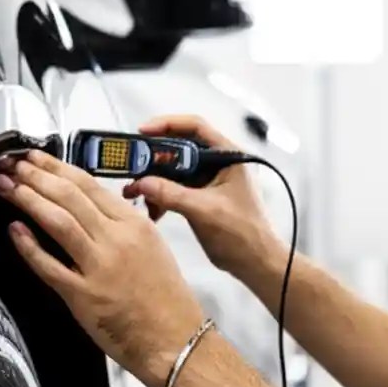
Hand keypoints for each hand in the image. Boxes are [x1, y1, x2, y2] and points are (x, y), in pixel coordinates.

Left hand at [0, 150, 205, 386]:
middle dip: (37, 176)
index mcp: (135, 224)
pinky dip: (28, 247)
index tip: (37, 158)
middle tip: (14, 164)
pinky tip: (14, 230)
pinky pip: (49, 266)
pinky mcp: (83, 296)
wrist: (175, 339)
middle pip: (70, 196)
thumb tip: (92, 208)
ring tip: (7, 186)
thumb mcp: (153, 247)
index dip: (58, 167)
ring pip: (58, 222)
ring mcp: (99, 267)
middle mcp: (116, 240)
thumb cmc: (166, 297)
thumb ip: (123, 225)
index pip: (90, 185)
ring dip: (29, 200)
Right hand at [122, 115, 281, 278]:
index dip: (167, 124)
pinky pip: (175, 189)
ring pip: (174, 170)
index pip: (196, 127)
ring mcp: (209, 181)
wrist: (255, 262)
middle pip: (179, 148)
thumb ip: (172, 194)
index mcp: (228, 156)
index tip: (143, 131)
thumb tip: (142, 183)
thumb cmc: (244, 234)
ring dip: (153, 180)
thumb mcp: (205, 210)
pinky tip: (150, 210)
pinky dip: (161, 197)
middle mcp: (218, 163)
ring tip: (134, 192)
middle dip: (153, 158)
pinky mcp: (201, 198)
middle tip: (132, 166)